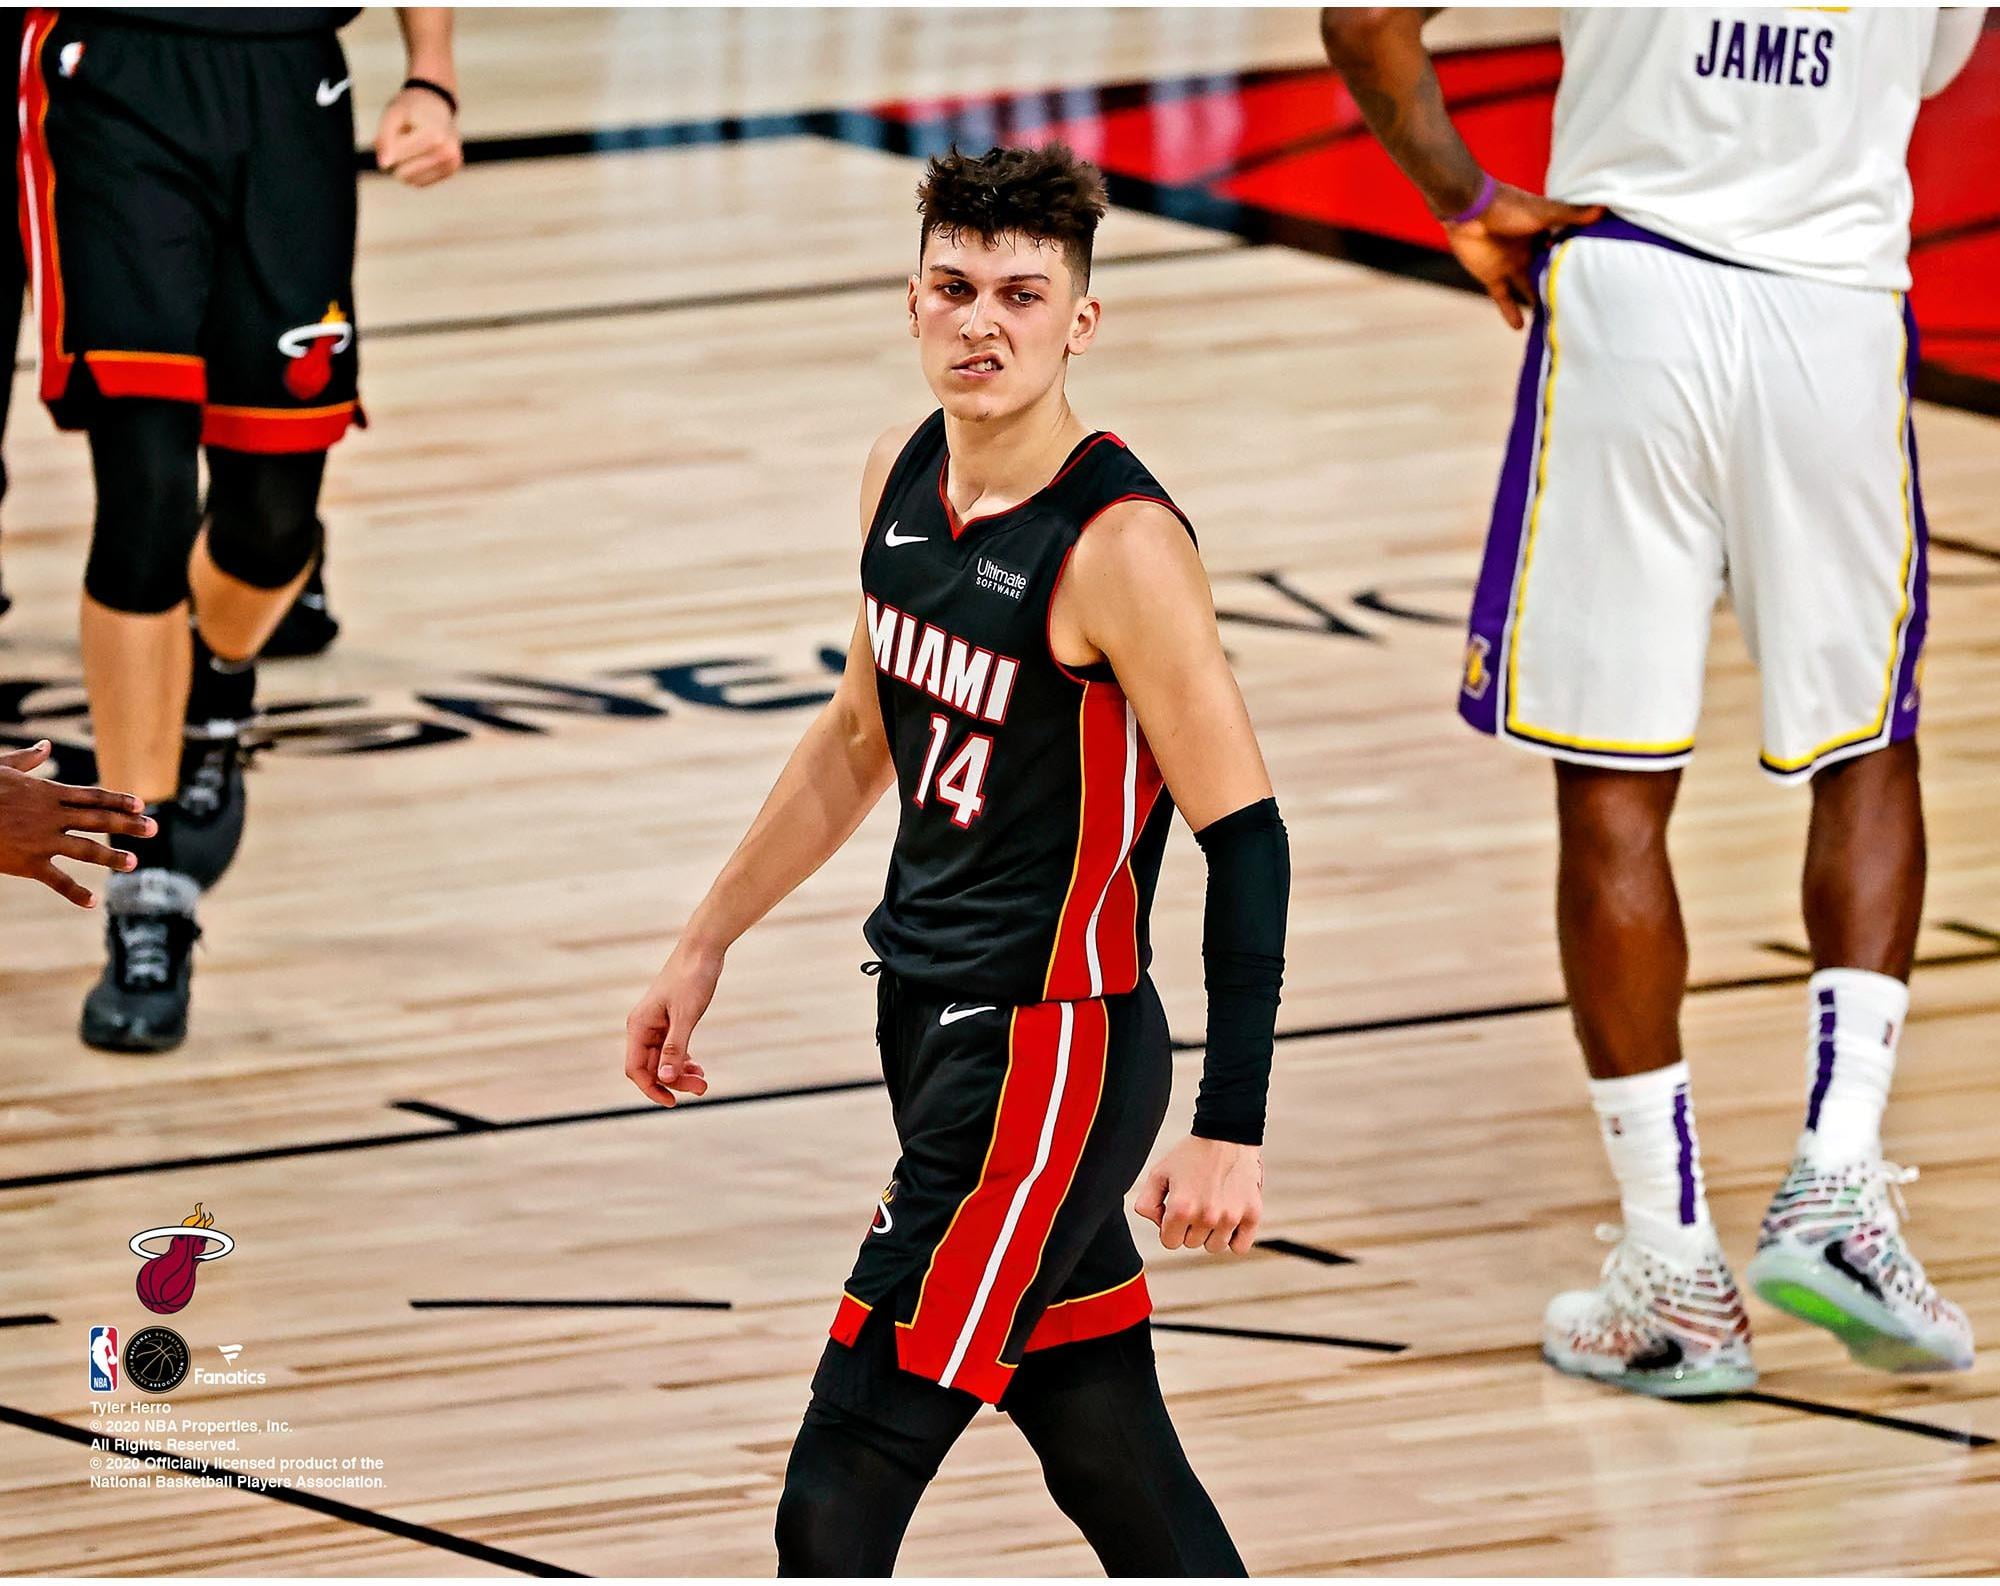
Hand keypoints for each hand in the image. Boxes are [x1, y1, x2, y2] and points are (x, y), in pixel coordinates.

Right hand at [0, 741, 153, 907]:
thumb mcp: (1, 768)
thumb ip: (27, 760)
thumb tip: (45, 746)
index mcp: (47, 793)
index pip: (92, 796)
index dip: (118, 801)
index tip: (141, 805)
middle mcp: (51, 816)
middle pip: (99, 819)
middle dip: (129, 824)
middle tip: (154, 829)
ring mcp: (42, 840)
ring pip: (86, 849)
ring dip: (111, 857)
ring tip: (133, 863)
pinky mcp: (28, 862)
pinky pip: (57, 880)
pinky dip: (75, 892)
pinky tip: (93, 903)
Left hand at [374, 86, 462, 187]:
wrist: (436, 103)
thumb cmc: (411, 108)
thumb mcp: (392, 115)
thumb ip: (384, 138)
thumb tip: (383, 165)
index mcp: (434, 136)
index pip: (397, 157)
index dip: (388, 145)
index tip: (396, 130)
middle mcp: (447, 153)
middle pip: (404, 172)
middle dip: (397, 159)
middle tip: (404, 138)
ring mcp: (452, 163)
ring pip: (412, 181)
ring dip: (404, 166)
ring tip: (412, 145)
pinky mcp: (451, 171)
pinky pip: (421, 183)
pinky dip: (414, 172)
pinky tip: (419, 154)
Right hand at [623, 940, 719, 1106]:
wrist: (703, 949)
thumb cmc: (692, 978)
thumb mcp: (686, 1016)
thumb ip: (674, 1048)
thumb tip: (664, 1079)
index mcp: (639, 1025)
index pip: (636, 1068)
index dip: (651, 1089)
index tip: (673, 1102)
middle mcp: (643, 1026)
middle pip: (651, 1066)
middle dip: (674, 1081)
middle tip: (703, 1088)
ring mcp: (656, 1023)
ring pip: (662, 1059)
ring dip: (680, 1073)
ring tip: (703, 1081)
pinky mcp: (670, 1019)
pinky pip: (671, 1048)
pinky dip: (683, 1060)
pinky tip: (697, 1066)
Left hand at [1133, 1135, 1262, 1253]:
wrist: (1226, 1134)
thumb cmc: (1192, 1153)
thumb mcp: (1159, 1173)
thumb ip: (1147, 1203)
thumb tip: (1157, 1224)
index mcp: (1182, 1208)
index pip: (1170, 1242)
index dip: (1170, 1227)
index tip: (1177, 1211)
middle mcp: (1207, 1216)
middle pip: (1192, 1244)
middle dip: (1190, 1227)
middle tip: (1196, 1202)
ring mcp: (1231, 1217)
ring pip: (1215, 1246)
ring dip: (1211, 1232)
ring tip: (1212, 1207)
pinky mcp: (1252, 1214)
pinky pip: (1240, 1247)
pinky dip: (1234, 1238)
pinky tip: (1229, 1219)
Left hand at [1443, 184, 1603, 329]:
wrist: (1470, 210)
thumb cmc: (1509, 206)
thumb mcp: (1545, 212)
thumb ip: (1572, 214)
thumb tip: (1604, 210)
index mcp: (1543, 232)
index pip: (1563, 249)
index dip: (1575, 261)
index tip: (1595, 275)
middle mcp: (1529, 250)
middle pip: (1547, 272)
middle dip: (1559, 285)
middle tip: (1578, 304)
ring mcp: (1511, 264)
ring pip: (1528, 288)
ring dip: (1538, 302)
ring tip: (1555, 321)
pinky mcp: (1493, 276)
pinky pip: (1504, 298)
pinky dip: (1510, 312)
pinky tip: (1520, 328)